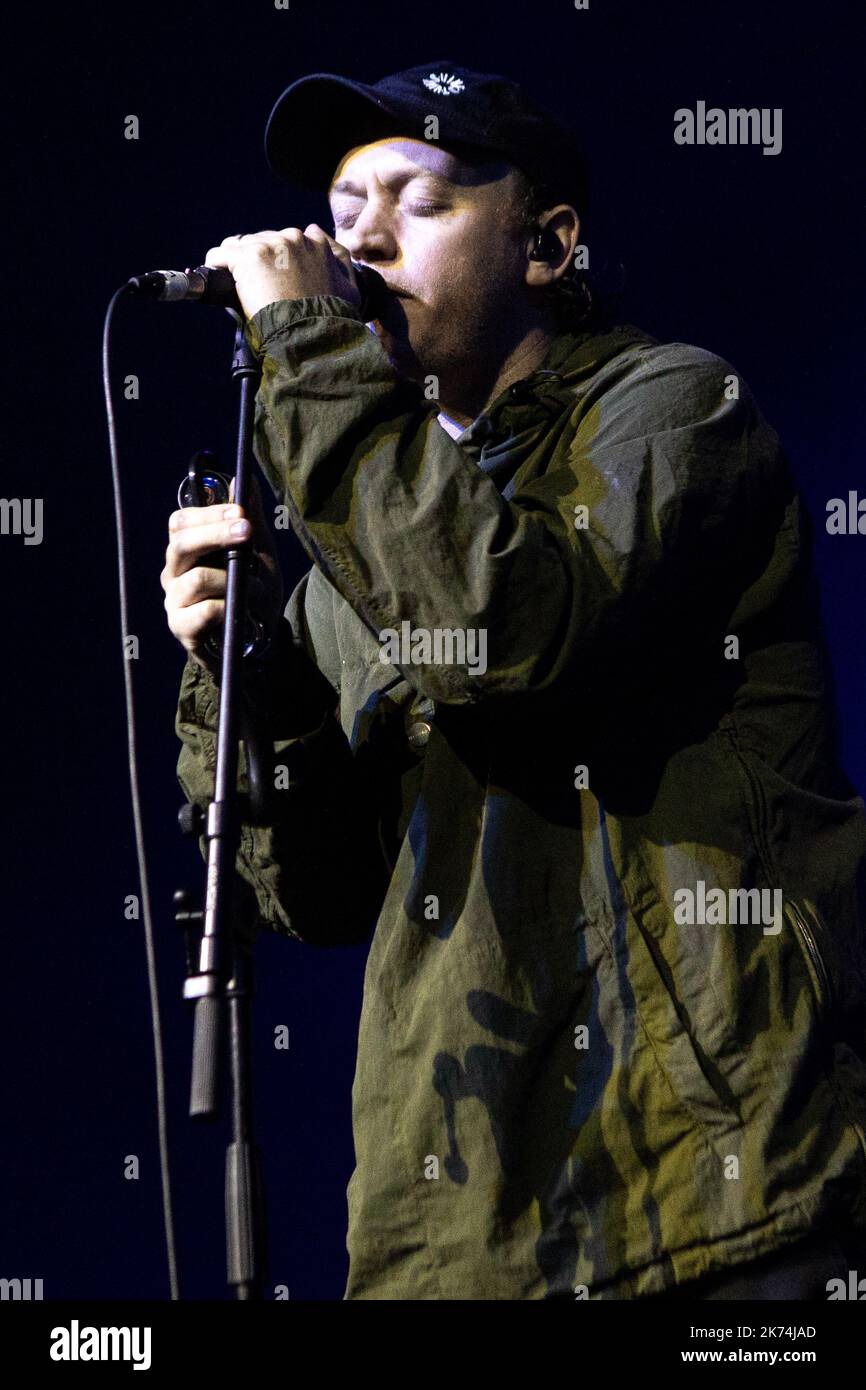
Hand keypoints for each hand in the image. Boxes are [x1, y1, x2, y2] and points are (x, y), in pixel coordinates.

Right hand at [161, 473, 283, 675]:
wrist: (256, 640)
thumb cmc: (250, 592)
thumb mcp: (257, 553)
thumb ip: (250, 518)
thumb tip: (244, 477)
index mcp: (186, 552)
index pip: (181, 523)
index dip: (209, 514)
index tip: (240, 511)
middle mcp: (173, 574)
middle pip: (180, 544)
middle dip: (215, 534)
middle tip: (246, 531)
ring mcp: (174, 602)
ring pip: (195, 579)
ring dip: (231, 579)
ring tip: (254, 586)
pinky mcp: (182, 629)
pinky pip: (203, 611)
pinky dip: (227, 607)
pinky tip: (239, 609)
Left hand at [204, 225, 361, 319]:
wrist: (313, 334)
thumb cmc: (331, 318)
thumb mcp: (349, 286)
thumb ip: (339, 257)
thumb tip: (316, 231)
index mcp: (314, 242)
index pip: (285, 239)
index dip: (276, 259)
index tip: (272, 277)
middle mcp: (293, 238)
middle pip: (261, 240)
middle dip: (256, 262)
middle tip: (255, 286)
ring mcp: (270, 246)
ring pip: (240, 246)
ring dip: (236, 264)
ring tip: (235, 283)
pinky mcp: (249, 257)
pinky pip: (220, 254)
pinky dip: (215, 264)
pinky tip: (216, 276)